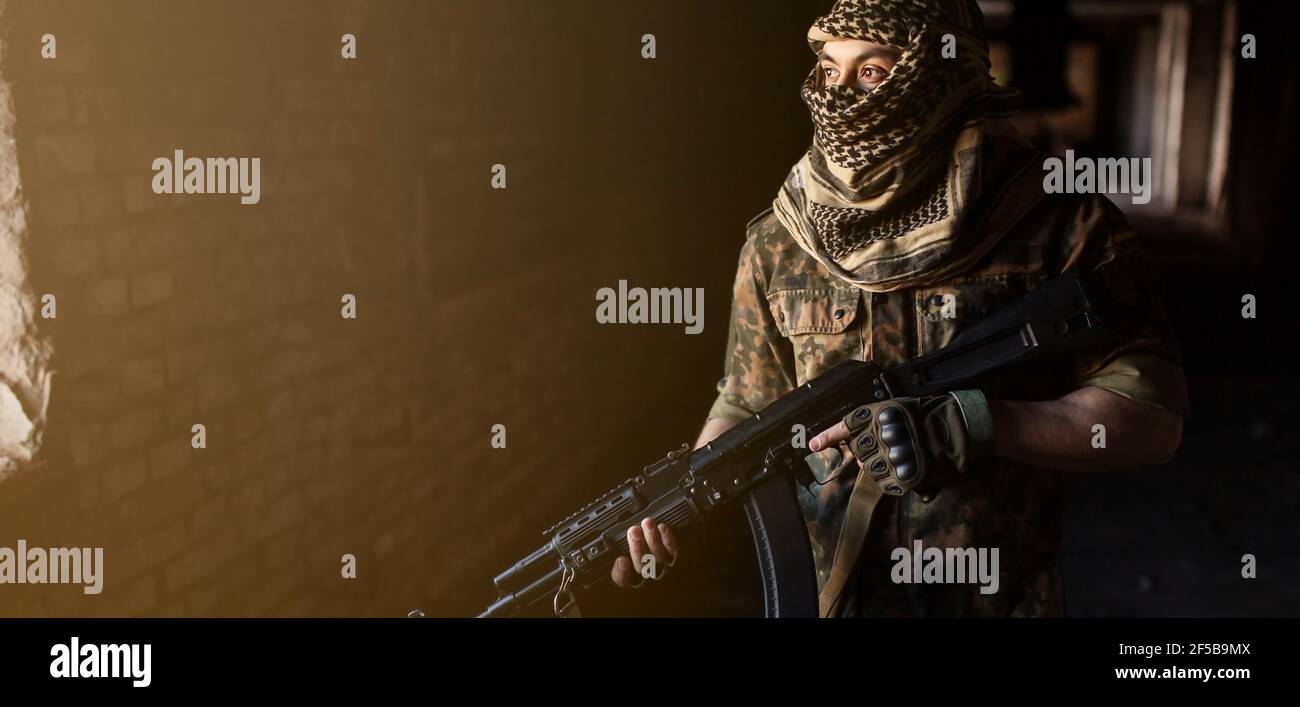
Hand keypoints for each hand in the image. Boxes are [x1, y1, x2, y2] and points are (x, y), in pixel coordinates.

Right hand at [609, 518, 677, 587]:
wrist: (672, 572)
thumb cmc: (642, 561)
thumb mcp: (625, 566)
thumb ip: (617, 556)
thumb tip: (610, 547)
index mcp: (631, 580)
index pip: (622, 581)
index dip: (621, 572)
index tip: (621, 560)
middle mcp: (647, 577)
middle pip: (641, 565)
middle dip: (637, 547)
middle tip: (634, 531)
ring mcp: (662, 569)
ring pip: (657, 556)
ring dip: (652, 538)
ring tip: (648, 523)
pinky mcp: (675, 561)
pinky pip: (672, 551)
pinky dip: (667, 539)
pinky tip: (662, 527)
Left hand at [808, 391, 993, 498]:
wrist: (953, 428)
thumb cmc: (923, 417)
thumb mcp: (893, 409)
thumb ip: (871, 424)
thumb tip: (851, 444)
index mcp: (876, 416)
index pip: (845, 427)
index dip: (828, 436)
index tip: (813, 445)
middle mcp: (880, 435)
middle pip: (859, 451)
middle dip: (869, 451)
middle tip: (889, 445)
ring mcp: (891, 456)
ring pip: (870, 468)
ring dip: (880, 466)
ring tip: (899, 456)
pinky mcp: (902, 474)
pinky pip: (886, 482)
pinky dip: (892, 479)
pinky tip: (905, 469)